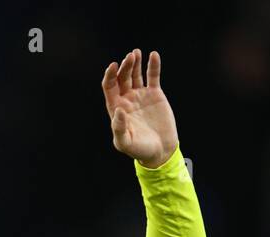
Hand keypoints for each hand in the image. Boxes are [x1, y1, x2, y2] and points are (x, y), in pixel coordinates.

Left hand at [102, 49, 178, 167]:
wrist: (160, 150)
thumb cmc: (139, 149)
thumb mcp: (125, 143)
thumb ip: (119, 128)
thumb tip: (118, 110)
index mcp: (116, 108)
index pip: (109, 87)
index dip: (109, 76)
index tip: (112, 66)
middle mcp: (127, 99)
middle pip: (122, 77)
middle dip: (125, 67)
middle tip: (130, 57)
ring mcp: (141, 95)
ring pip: (136, 74)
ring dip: (136, 63)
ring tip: (136, 53)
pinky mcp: (155, 94)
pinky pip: (153, 76)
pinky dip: (153, 66)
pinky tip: (154, 55)